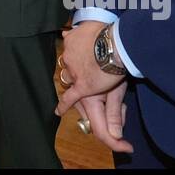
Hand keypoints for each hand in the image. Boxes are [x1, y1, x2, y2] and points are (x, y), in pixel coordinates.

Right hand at [55, 22, 134, 152]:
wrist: (113, 44)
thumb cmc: (114, 70)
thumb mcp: (116, 94)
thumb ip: (113, 115)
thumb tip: (115, 137)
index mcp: (81, 89)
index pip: (69, 100)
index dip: (63, 106)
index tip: (57, 111)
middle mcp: (71, 72)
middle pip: (70, 79)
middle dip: (75, 82)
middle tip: (85, 78)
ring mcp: (69, 54)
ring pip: (68, 61)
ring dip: (75, 62)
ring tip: (84, 57)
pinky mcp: (71, 39)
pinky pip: (67, 40)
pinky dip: (71, 41)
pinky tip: (73, 37)